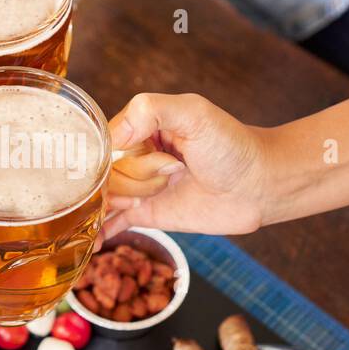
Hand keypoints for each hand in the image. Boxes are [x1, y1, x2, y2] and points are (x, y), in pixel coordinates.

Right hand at [105, 93, 268, 239]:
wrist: (259, 186)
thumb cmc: (232, 145)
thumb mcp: (193, 113)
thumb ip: (150, 110)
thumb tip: (115, 137)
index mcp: (143, 126)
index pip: (107, 141)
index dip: (122, 152)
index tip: (153, 154)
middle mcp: (137, 156)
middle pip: (107, 172)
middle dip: (136, 176)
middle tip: (173, 171)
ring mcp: (141, 186)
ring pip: (109, 197)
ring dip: (131, 197)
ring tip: (163, 190)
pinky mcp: (148, 213)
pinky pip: (114, 222)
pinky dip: (100, 230)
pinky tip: (89, 240)